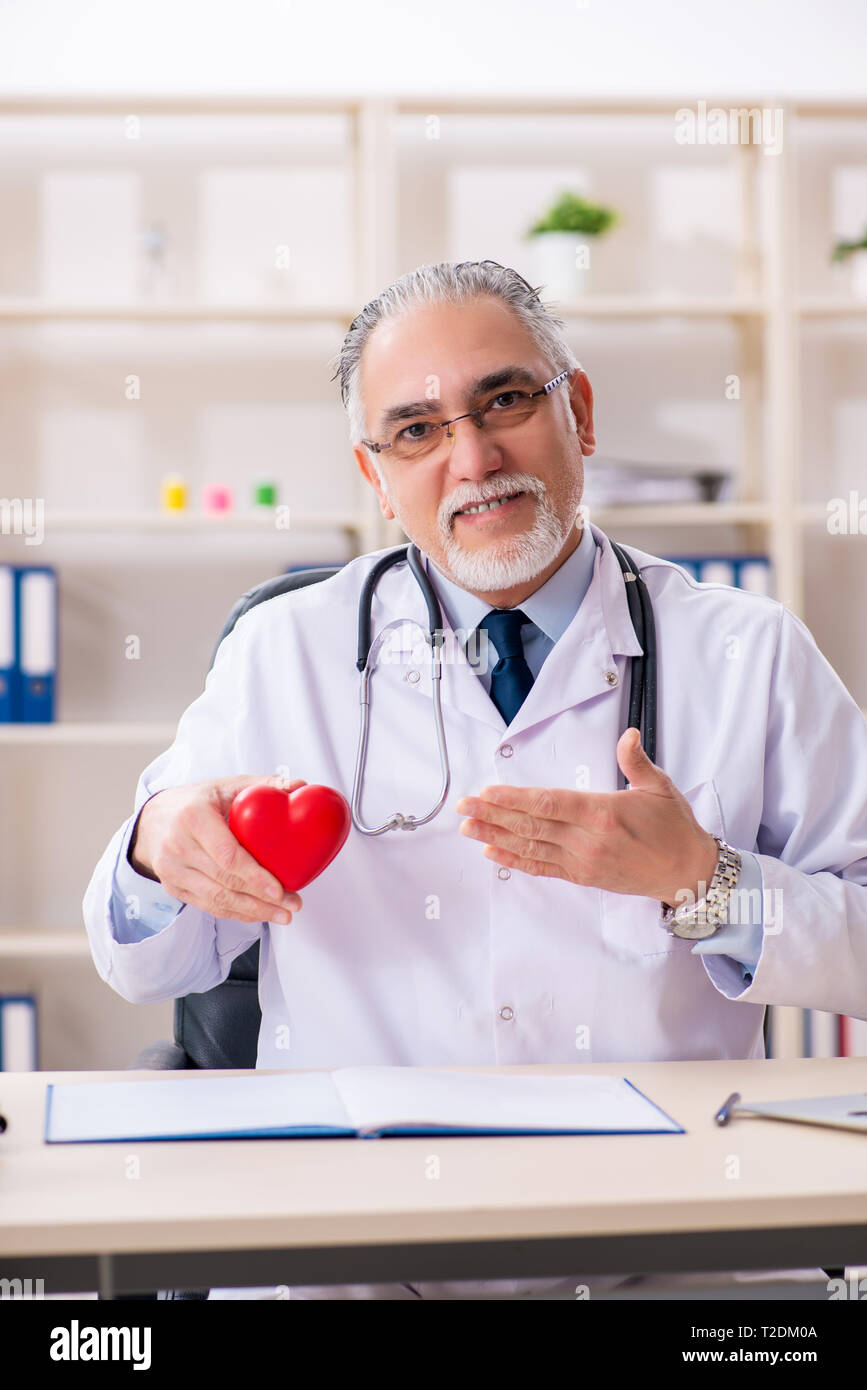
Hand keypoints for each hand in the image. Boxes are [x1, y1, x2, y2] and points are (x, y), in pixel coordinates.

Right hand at [129, 774, 306, 923]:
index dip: (254, 876)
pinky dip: (236, 913)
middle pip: (224, 882)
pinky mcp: (172, 886)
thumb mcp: (226, 786)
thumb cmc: (196, 802)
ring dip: (253, 912)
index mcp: (193, 817)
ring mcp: (172, 870)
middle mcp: (178, 846)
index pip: (226, 855)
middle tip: (292, 905)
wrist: (153, 818)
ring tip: (282, 915)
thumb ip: (263, 785)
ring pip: (216, 900)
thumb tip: (300, 785)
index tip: (279, 889)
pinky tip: (259, 913)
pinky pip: (208, 906)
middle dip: (262, 899)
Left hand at [455, 729, 718, 904]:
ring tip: (468, 828)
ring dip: (496, 837)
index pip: (549, 804)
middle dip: (493, 816)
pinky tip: (493, 853)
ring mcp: (582, 862)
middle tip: (463, 808)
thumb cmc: (673, 828)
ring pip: (530, 848)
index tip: (487, 793)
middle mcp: (587, 841)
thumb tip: (628, 735)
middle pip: (531, 826)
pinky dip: (515, 861)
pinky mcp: (582, 877)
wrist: (687, 873)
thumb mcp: (660, 788)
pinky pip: (542, 868)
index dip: (514, 800)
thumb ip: (636, 761)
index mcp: (603, 813)